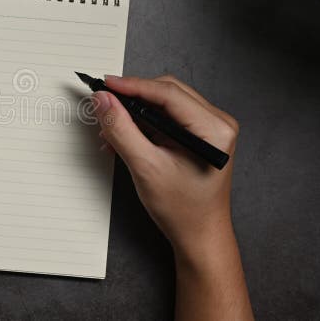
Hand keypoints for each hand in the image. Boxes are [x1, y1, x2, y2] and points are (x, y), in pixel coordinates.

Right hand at [93, 75, 252, 320]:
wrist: (198, 235)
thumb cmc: (184, 210)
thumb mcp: (146, 167)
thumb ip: (122, 130)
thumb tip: (104, 101)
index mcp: (214, 129)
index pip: (168, 94)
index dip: (133, 86)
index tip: (106, 85)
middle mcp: (216, 123)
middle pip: (166, 93)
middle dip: (132, 98)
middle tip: (103, 102)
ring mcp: (208, 128)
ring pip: (163, 104)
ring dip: (134, 113)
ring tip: (110, 128)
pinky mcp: (197, 135)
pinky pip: (166, 117)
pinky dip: (142, 123)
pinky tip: (124, 136)